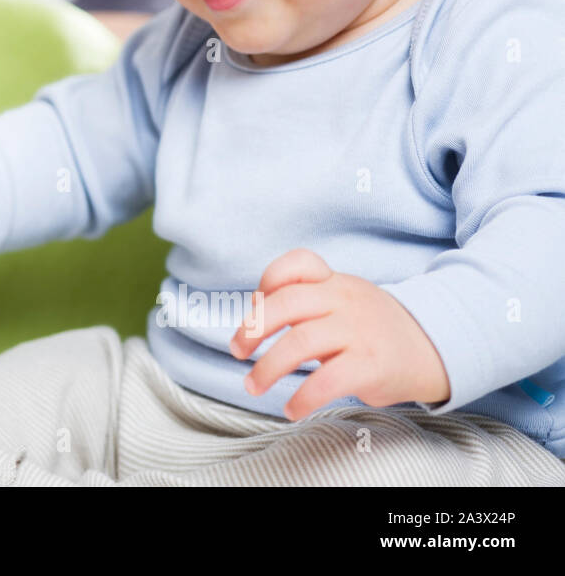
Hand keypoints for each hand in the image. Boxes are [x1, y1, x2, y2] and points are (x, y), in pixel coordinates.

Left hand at [228, 248, 451, 420]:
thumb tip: (253, 316)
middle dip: (252, 328)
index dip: (269, 279)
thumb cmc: (373, 329)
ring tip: (253, 386)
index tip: (256, 303)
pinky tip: (291, 409)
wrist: (435, 349)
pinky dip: (303, 397)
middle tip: (237, 351)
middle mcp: (345, 301)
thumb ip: (305, 304)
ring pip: (301, 342)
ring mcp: (359, 331)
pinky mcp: (372, 365)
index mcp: (335, 283)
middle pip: (287, 302)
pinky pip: (328, 380)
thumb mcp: (342, 303)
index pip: (299, 263)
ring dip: (268, 368)